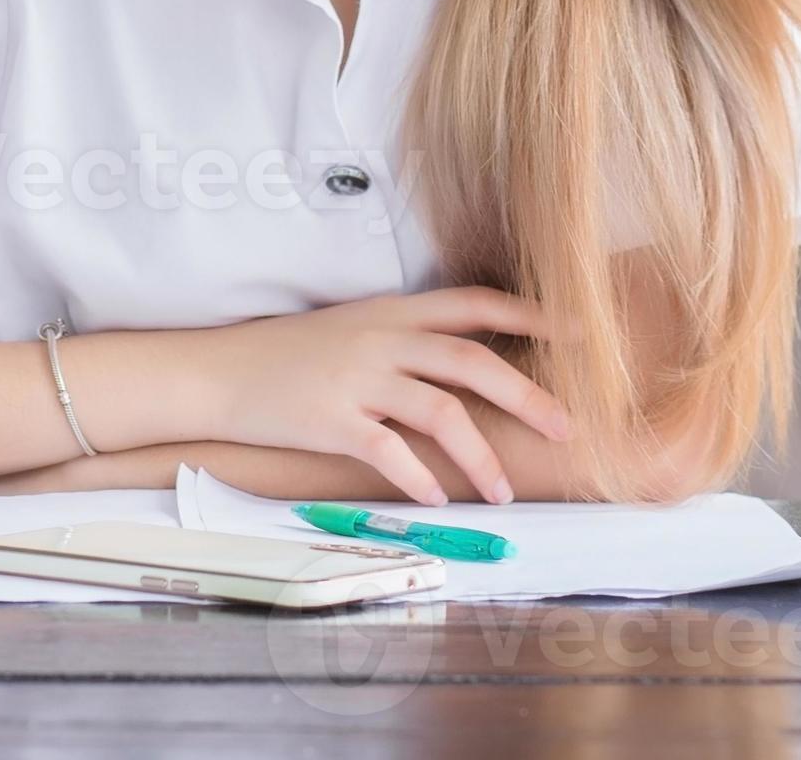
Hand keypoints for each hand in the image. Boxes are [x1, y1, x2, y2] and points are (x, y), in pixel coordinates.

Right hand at [197, 287, 575, 506]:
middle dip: (527, 395)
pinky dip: (419, 477)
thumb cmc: (288, 355)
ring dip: (480, 456)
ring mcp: (356, 379)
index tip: (580, 331)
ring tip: (503, 493)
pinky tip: (436, 497)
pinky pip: (389, 451)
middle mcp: (381, 340)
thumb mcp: (352, 330)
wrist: (219, 371)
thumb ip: (406, 341)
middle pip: (470, 360)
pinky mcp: (331, 420)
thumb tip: (468, 365)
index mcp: (392, 313)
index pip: (473, 304)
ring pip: (440, 413)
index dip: (530, 314)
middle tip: (566, 429)